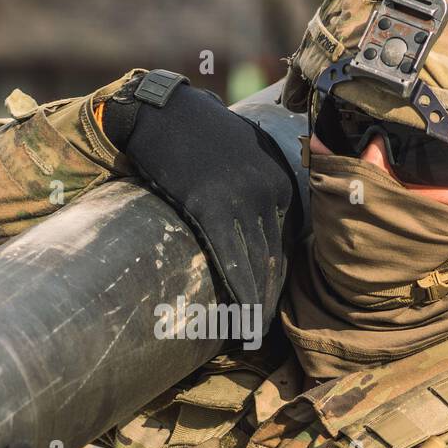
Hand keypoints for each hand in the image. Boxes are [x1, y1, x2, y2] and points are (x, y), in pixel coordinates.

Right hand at [102, 70, 296, 313]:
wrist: (162, 112)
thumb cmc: (195, 137)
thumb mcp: (241, 157)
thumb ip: (255, 188)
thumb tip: (252, 225)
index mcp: (281, 180)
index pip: (285, 241)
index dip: (278, 277)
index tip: (270, 306)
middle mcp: (270, 189)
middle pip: (274, 256)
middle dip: (270, 297)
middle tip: (261, 331)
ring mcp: (242, 198)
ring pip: (257, 262)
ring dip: (256, 304)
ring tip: (250, 334)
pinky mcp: (212, 206)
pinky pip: (231, 258)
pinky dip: (239, 291)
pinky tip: (239, 316)